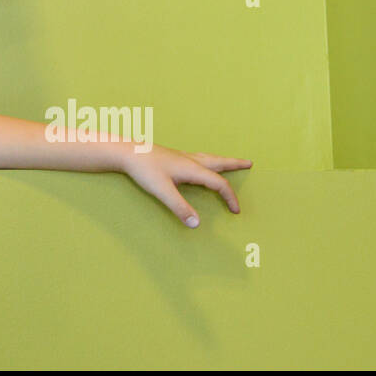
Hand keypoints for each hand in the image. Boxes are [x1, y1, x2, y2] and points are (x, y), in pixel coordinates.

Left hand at [118, 144, 250, 227]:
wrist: (126, 152)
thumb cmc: (144, 170)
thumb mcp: (162, 192)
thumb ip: (180, 208)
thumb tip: (197, 224)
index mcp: (191, 169)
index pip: (219, 183)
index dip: (230, 197)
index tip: (236, 211)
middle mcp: (189, 160)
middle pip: (218, 162)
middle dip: (234, 164)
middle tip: (250, 163)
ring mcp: (181, 156)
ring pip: (208, 158)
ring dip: (222, 160)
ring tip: (231, 161)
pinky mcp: (172, 156)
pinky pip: (197, 157)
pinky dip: (207, 160)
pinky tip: (200, 163)